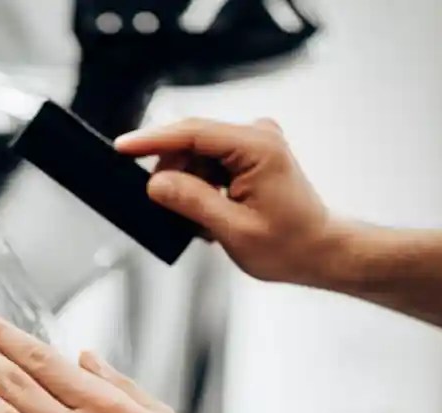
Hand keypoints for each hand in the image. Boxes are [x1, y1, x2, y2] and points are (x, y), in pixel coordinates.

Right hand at [116, 118, 338, 286]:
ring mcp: (255, 144)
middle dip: (172, 174)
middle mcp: (258, 136)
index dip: (153, 140)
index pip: (193, 133)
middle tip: (167, 210)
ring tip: (200, 221)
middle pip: (191, 142)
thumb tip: (157, 183)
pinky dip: (201, 187)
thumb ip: (193, 202)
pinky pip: (209, 162)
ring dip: (188, 185)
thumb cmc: (290, 245)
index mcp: (258, 147)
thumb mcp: (234, 229)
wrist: (320, 251)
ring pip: (197, 154)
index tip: (122, 147)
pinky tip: (209, 213)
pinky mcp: (250, 155)